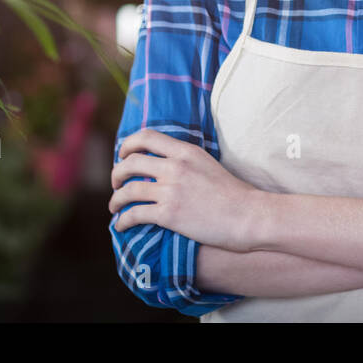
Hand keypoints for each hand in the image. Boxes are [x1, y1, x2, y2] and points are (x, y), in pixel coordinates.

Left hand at [110, 128, 262, 251]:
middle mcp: (175, 167)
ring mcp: (171, 190)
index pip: (146, 136)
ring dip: (115, 199)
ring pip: (128, 189)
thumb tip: (166, 163)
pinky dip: (122, 221)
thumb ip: (186, 160)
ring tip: (114, 207)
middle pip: (130, 162)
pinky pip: (134, 214)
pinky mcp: (169, 214)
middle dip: (116, 173)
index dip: (128, 144)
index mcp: (186, 151)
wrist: (248, 216)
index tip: (123, 155)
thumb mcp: (208, 164)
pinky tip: (121, 226)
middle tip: (116, 183)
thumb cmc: (233, 194)